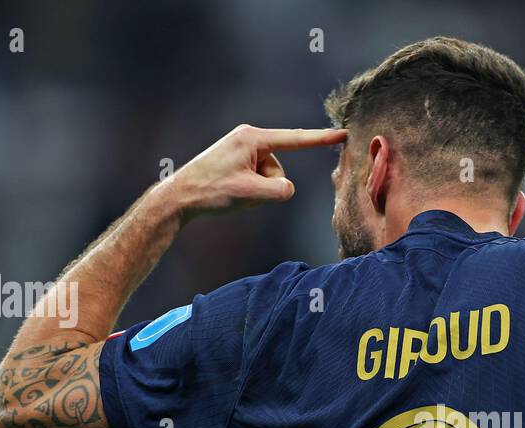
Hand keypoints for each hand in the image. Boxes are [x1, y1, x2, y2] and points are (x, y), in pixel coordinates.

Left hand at [166, 124, 346, 218]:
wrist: (180, 196)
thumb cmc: (211, 191)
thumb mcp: (249, 193)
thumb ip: (279, 191)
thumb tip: (288, 189)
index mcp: (253, 138)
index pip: (296, 139)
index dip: (322, 139)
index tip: (343, 134)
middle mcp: (249, 138)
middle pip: (279, 169)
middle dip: (267, 186)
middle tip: (239, 192)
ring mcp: (244, 148)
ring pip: (270, 177)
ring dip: (257, 191)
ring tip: (232, 192)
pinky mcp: (239, 160)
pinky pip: (259, 179)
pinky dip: (250, 190)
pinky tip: (230, 191)